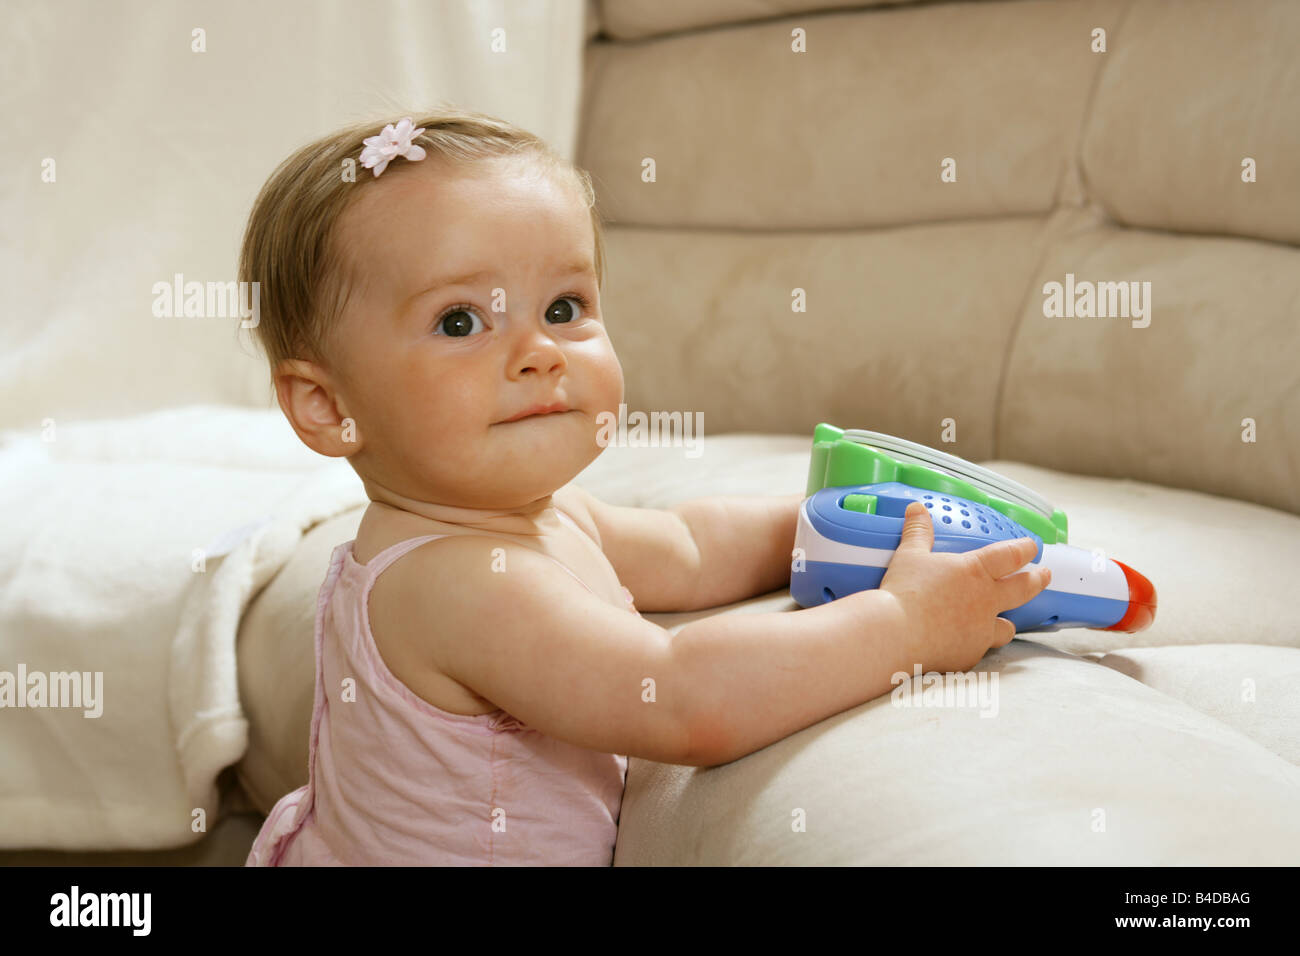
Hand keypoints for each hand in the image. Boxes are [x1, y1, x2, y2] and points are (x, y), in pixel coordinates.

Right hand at [878, 501, 1050, 672]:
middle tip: (1045, 575)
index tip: (1033, 546)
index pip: (1010, 556)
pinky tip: (963, 644)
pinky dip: (973, 645)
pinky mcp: (969, 655)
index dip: (1025, 549)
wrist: (896, 634)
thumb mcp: (909, 555)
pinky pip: (979, 650)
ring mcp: (981, 630)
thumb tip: (916, 509)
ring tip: (1005, 622)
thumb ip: (918, 532)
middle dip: (1037, 580)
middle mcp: (986, 601)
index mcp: (975, 572)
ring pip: (1006, 627)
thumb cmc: (904, 591)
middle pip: (1023, 589)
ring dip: (1007, 622)